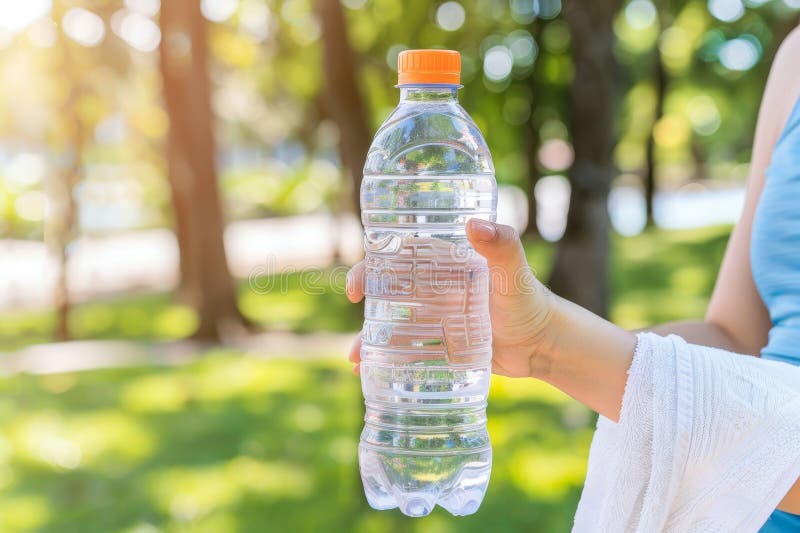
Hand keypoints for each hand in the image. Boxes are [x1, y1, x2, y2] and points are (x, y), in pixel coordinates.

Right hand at [346, 219, 556, 378]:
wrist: (542, 344)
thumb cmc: (530, 300)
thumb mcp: (514, 273)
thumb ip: (503, 246)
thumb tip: (475, 225)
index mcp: (446, 263)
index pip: (401, 254)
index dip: (375, 261)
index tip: (360, 281)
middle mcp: (435, 287)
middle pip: (389, 286)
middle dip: (366, 295)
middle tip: (355, 311)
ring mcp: (436, 317)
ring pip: (393, 321)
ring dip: (370, 336)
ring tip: (356, 357)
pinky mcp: (441, 344)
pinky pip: (407, 350)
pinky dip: (387, 360)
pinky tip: (369, 373)